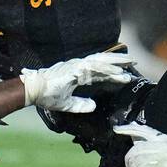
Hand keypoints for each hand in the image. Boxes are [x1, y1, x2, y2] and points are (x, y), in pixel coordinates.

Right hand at [20, 52, 135, 112]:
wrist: (33, 91)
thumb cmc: (46, 95)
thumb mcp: (67, 103)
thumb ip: (80, 104)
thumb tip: (94, 106)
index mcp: (77, 73)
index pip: (99, 71)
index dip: (112, 72)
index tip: (125, 73)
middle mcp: (79, 67)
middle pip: (103, 61)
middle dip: (118, 61)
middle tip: (133, 62)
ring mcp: (77, 66)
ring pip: (102, 62)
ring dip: (116, 64)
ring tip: (130, 64)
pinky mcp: (75, 69)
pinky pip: (95, 68)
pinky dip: (107, 69)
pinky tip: (118, 71)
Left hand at [115, 123, 166, 166]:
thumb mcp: (154, 153)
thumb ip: (144, 141)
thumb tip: (132, 126)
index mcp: (164, 138)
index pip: (143, 130)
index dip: (128, 129)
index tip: (116, 129)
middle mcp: (166, 145)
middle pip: (137, 148)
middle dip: (130, 159)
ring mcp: (166, 157)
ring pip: (138, 159)